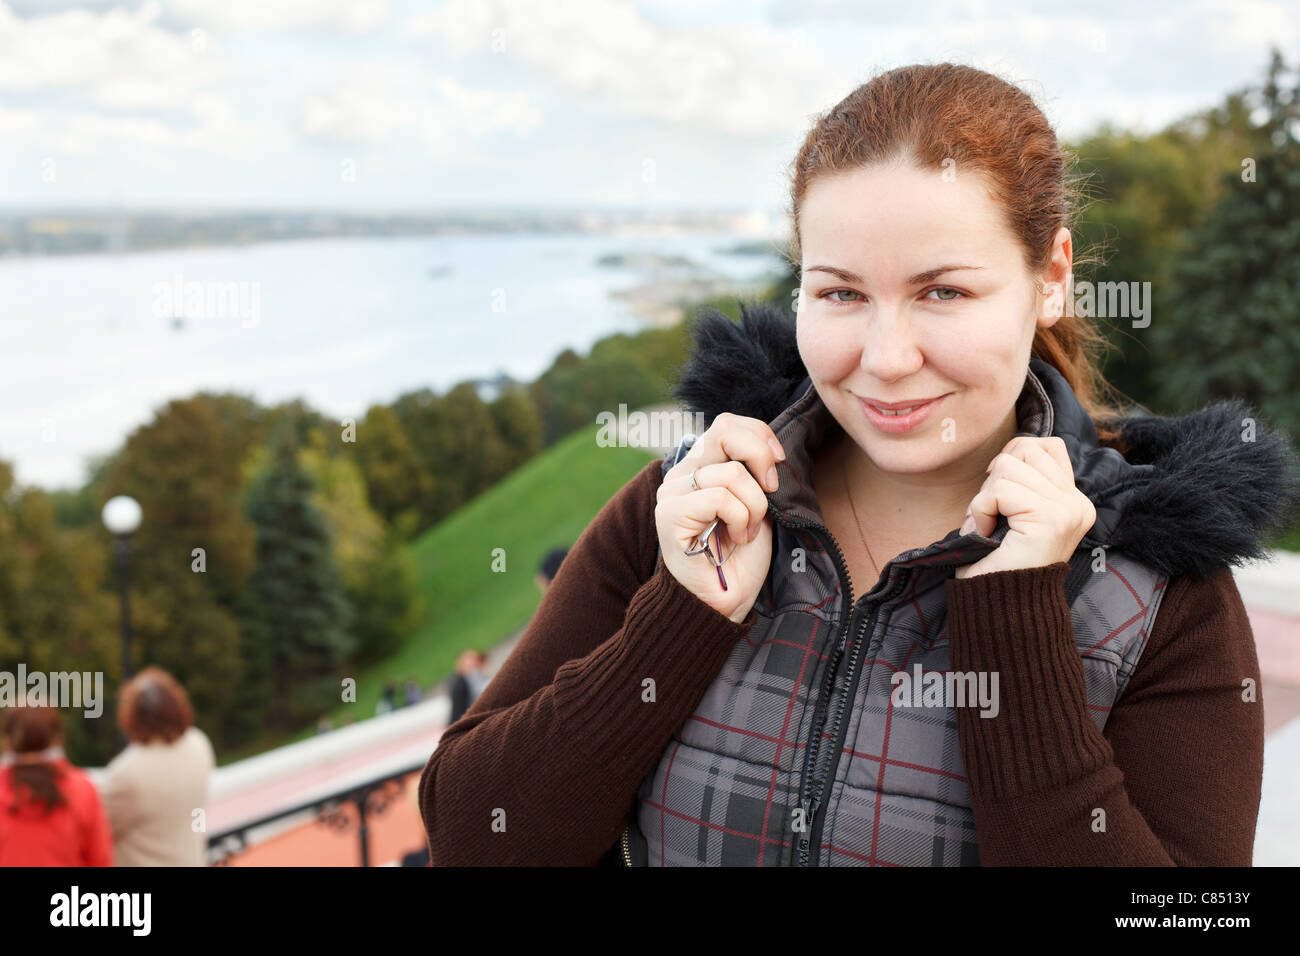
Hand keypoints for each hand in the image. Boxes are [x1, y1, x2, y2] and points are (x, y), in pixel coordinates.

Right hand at [656, 412, 780, 622]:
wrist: (723, 603)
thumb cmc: (741, 558)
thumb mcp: (758, 505)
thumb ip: (755, 474)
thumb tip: (771, 450)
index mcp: (702, 466)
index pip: (728, 424)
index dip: (760, 436)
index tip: (778, 464)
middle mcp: (683, 473)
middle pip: (725, 430)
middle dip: (760, 456)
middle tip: (770, 490)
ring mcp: (672, 492)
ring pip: (732, 473)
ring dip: (754, 507)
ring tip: (745, 532)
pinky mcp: (669, 514)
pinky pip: (719, 498)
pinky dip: (739, 520)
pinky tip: (734, 540)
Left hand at [954, 436, 1095, 578]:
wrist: (1002, 608)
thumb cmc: (999, 563)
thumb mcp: (1014, 513)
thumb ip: (1021, 481)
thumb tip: (1006, 453)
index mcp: (1073, 500)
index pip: (1048, 447)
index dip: (1014, 459)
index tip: (999, 493)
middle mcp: (1077, 503)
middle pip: (1025, 450)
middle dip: (996, 478)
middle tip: (993, 514)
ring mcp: (1068, 509)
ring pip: (1009, 465)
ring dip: (986, 495)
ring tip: (991, 525)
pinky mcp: (1051, 518)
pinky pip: (1000, 490)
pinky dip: (981, 509)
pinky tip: (986, 532)